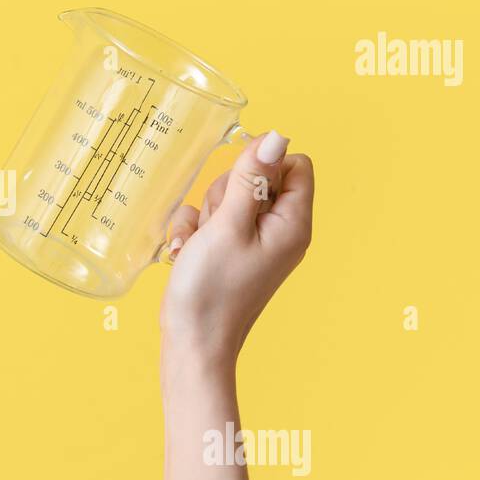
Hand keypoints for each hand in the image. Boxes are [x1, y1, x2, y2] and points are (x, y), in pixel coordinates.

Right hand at [160, 131, 313, 369]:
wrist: (192, 343)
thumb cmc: (212, 289)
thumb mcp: (228, 225)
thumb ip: (249, 178)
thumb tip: (275, 136)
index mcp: (292, 223)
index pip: (293, 164)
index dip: (262, 164)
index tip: (236, 187)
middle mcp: (279, 231)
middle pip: (256, 177)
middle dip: (224, 192)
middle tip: (215, 226)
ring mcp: (253, 242)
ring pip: (227, 197)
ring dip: (204, 213)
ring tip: (199, 244)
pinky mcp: (230, 251)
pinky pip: (210, 220)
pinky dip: (194, 231)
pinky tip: (186, 252)